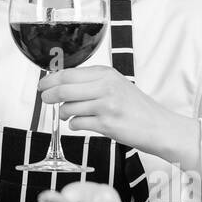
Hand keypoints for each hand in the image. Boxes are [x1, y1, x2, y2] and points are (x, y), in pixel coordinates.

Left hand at [37, 67, 199, 168]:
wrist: (160, 127)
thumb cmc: (136, 108)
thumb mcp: (116, 85)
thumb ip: (92, 83)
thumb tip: (60, 83)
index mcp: (106, 74)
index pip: (69, 73)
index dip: (50, 80)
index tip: (42, 85)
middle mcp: (106, 87)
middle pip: (64, 89)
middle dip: (49, 95)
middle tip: (45, 99)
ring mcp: (106, 106)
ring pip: (68, 108)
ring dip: (63, 113)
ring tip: (68, 115)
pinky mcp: (107, 125)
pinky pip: (78, 124)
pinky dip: (74, 125)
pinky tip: (80, 124)